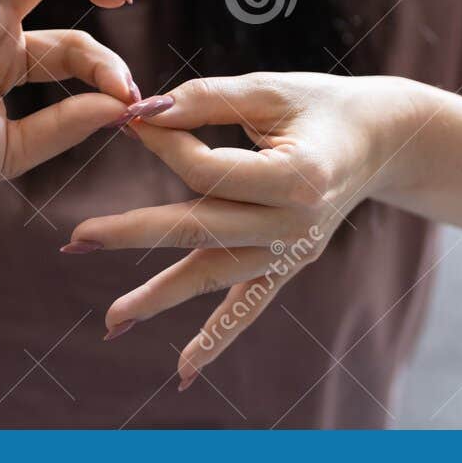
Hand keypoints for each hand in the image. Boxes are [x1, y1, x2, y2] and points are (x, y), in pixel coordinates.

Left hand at [67, 72, 429, 388]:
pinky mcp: (289, 265)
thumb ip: (206, 99)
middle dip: (134, 233)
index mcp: (296, 176)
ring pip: (214, 276)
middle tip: (77, 236)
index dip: (163, 141)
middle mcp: (295, 224)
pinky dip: (216, 338)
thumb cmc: (321, 105)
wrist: (384, 140)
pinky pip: (248, 306)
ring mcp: (292, 252)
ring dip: (160, 298)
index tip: (128, 118)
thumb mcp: (268, 91)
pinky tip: (184, 371)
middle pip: (200, 230)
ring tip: (110, 322)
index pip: (208, 171)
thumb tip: (142, 112)